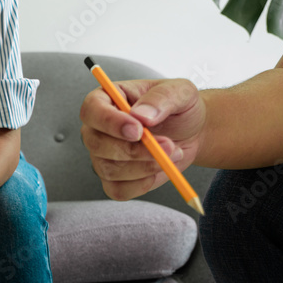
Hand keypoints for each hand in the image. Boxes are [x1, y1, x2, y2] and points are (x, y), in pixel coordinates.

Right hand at [80, 78, 206, 199]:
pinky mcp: (113, 179)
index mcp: (107, 99)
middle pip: (97, 144)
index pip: (92, 110)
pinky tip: (159, 169)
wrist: (191, 133)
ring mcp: (102, 156)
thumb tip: (141, 115)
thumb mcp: (181, 92)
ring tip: (172, 152)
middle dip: (133, 150)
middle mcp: (98, 129)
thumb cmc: (179, 108)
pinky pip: (118, 190)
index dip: (110, 122)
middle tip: (167, 145)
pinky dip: (142, 184)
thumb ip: (161, 98)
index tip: (138, 130)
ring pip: (110, 169)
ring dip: (146, 166)